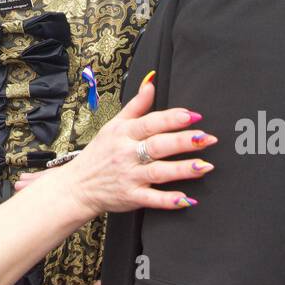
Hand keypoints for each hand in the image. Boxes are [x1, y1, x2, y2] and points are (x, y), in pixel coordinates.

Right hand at [57, 74, 214, 216]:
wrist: (78, 185)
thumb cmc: (99, 153)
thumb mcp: (113, 124)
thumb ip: (136, 105)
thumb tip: (151, 83)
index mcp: (124, 133)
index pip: (150, 123)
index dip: (171, 118)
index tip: (192, 116)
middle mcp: (127, 154)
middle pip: (158, 145)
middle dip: (184, 141)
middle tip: (206, 138)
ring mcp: (130, 176)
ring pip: (158, 172)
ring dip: (182, 169)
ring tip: (205, 166)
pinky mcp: (131, 197)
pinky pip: (152, 199)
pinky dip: (169, 200)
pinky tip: (186, 199)